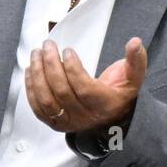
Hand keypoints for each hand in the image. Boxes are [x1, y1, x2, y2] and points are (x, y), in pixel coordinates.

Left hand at [26, 37, 147, 134]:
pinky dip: (31, 89)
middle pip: (62, 92)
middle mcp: (85, 117)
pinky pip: (38, 109)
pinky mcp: (55, 123)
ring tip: (36, 54)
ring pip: (47, 100)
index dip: (73, 69)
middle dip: (51, 65)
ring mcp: (68, 122)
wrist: (111, 118)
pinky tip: (31, 70)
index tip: (68, 51)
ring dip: (38, 75)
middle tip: (48, 45)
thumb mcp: (133, 78)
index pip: (84, 89)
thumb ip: (136, 60)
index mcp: (105, 105)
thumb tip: (135, 42)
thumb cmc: (119, 94)